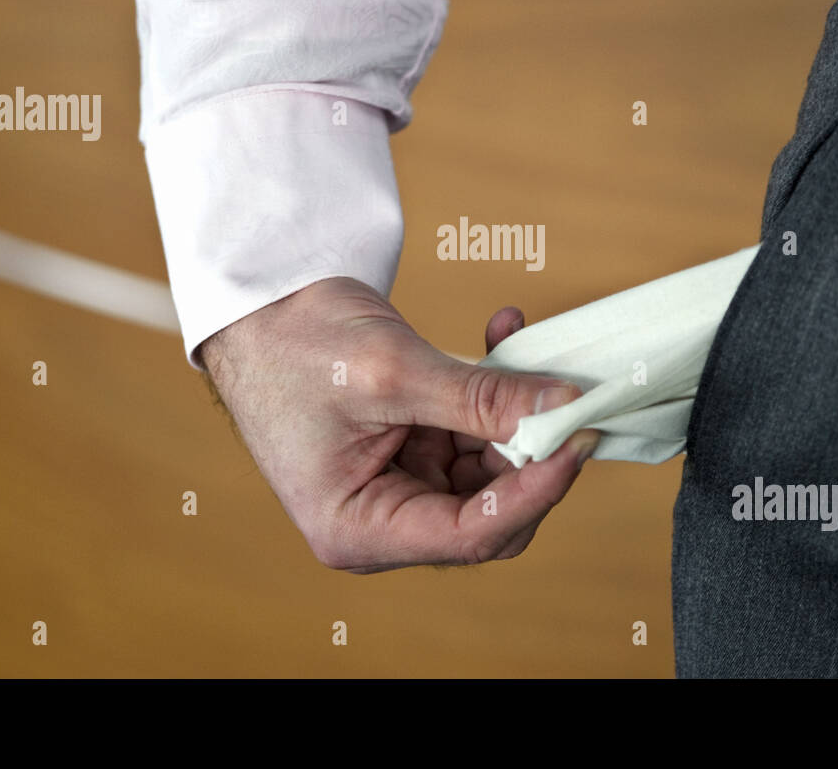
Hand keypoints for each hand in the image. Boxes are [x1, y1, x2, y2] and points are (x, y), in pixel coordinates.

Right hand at [201, 277, 598, 572]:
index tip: (577, 439)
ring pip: (490, 469)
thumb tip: (564, 408)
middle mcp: (381, 521)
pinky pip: (473, 433)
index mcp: (358, 529)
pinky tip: (501, 333)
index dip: (534, 492)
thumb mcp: (393, 371)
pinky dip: (493, 390)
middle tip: (568, 397)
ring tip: (520, 345)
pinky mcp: (413, 448)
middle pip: (489, 510)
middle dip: (530, 452)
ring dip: (515, 410)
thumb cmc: (295, 344)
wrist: (260, 304)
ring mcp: (399, 484)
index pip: (470, 534)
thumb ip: (481, 398)